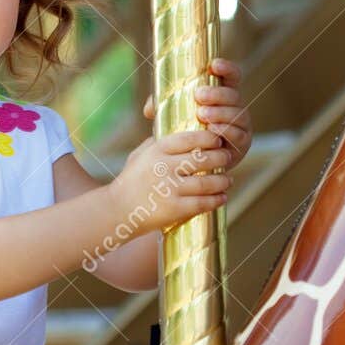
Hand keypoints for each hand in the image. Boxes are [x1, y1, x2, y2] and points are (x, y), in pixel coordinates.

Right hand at [109, 128, 230, 234]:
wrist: (116, 211)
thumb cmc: (129, 182)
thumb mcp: (139, 156)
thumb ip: (158, 144)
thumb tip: (181, 134)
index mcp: (156, 151)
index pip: (190, 138)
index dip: (208, 138)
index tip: (217, 140)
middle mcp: (164, 167)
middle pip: (202, 159)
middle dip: (220, 157)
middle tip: (227, 157)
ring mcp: (169, 188)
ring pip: (206, 182)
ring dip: (222, 181)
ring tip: (228, 180)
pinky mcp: (174, 209)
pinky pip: (202, 203)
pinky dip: (216, 200)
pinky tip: (222, 197)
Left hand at [141, 57, 251, 168]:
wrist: (198, 161)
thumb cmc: (187, 130)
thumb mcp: (175, 115)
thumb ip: (162, 107)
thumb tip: (149, 109)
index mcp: (222, 94)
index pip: (231, 76)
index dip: (226, 67)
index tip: (213, 64)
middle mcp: (235, 107)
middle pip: (233, 95)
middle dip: (217, 94)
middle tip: (199, 95)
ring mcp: (241, 125)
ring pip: (237, 114)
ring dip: (220, 113)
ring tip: (202, 114)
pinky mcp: (242, 143)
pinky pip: (238, 136)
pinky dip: (227, 132)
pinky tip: (214, 130)